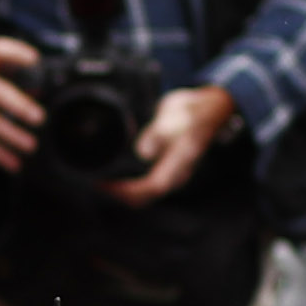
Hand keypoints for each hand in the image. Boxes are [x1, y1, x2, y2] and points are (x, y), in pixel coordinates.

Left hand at [100, 84, 237, 204]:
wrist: (210, 108)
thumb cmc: (195, 112)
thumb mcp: (177, 116)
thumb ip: (159, 134)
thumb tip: (144, 151)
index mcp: (179, 165)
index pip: (151, 188)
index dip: (127, 191)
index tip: (105, 186)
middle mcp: (175, 174)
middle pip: (145, 197)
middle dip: (119, 195)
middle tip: (95, 185)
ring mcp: (170, 172)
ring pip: (144, 193)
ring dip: (122, 192)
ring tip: (100, 184)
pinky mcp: (165, 168)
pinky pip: (144, 185)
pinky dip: (127, 185)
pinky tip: (113, 178)